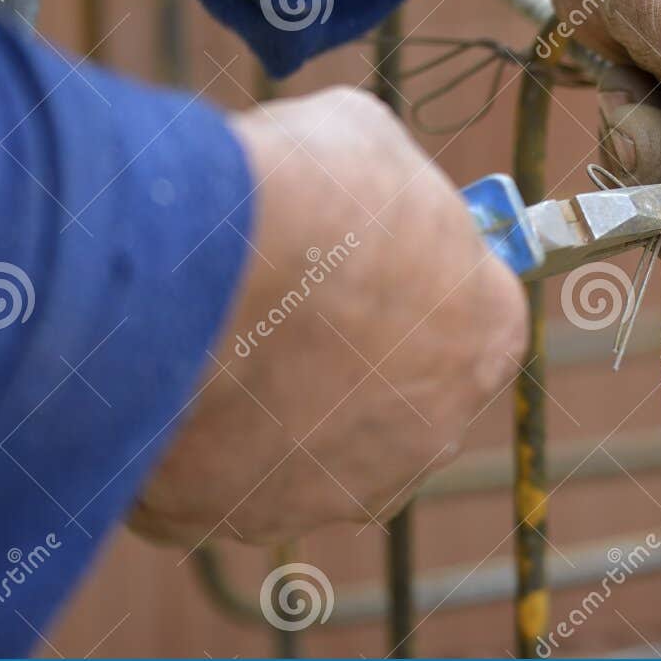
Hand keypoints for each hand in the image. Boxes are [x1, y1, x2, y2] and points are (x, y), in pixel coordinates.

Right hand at [129, 88, 525, 544]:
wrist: (202, 271)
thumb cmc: (308, 195)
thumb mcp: (372, 144)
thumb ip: (388, 190)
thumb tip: (363, 191)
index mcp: (489, 336)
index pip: (471, 311)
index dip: (417, 278)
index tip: (370, 255)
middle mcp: (436, 430)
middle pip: (399, 392)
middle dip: (350, 354)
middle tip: (286, 303)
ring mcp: (347, 485)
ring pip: (317, 448)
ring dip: (278, 408)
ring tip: (217, 344)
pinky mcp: (255, 516)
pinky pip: (232, 480)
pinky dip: (205, 446)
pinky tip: (172, 390)